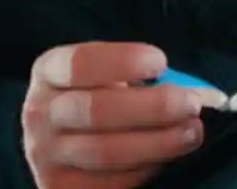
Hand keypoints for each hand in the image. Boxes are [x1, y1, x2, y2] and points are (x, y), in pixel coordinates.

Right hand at [22, 42, 222, 188]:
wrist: (62, 137)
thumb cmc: (96, 94)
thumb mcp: (107, 73)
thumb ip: (141, 75)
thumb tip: (197, 91)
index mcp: (48, 71)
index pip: (80, 64)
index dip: (122, 61)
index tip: (160, 62)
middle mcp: (39, 112)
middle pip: (96, 110)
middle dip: (152, 107)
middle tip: (190, 104)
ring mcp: (45, 154)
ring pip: (105, 152)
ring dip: (158, 142)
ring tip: (191, 132)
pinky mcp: (59, 188)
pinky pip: (109, 182)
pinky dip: (144, 169)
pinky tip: (165, 156)